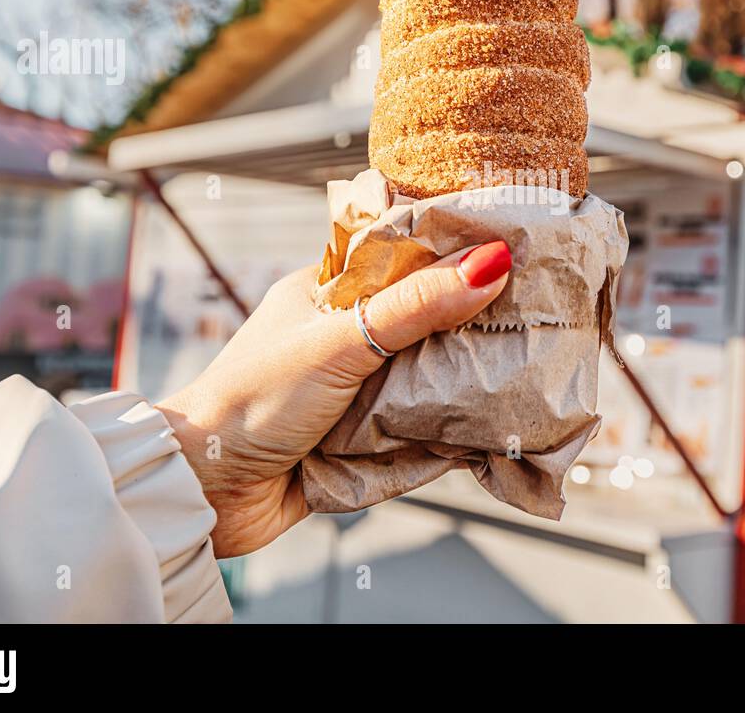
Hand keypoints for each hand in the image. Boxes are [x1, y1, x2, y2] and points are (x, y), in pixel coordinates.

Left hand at [158, 241, 510, 557]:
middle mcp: (344, 335)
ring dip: (464, 379)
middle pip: (425, 318)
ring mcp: (353, 387)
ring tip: (528, 367)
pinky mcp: (361, 437)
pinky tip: (492, 422)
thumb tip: (492, 262)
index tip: (516, 250)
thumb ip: (416, 307)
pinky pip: (418, 425)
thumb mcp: (340, 342)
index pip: (406, 256)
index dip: (458, 253)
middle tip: (538, 315)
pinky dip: (447, 426)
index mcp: (328, 292)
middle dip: (472, 322)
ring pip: (426, 373)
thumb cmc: (253, 400)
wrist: (206, 493)